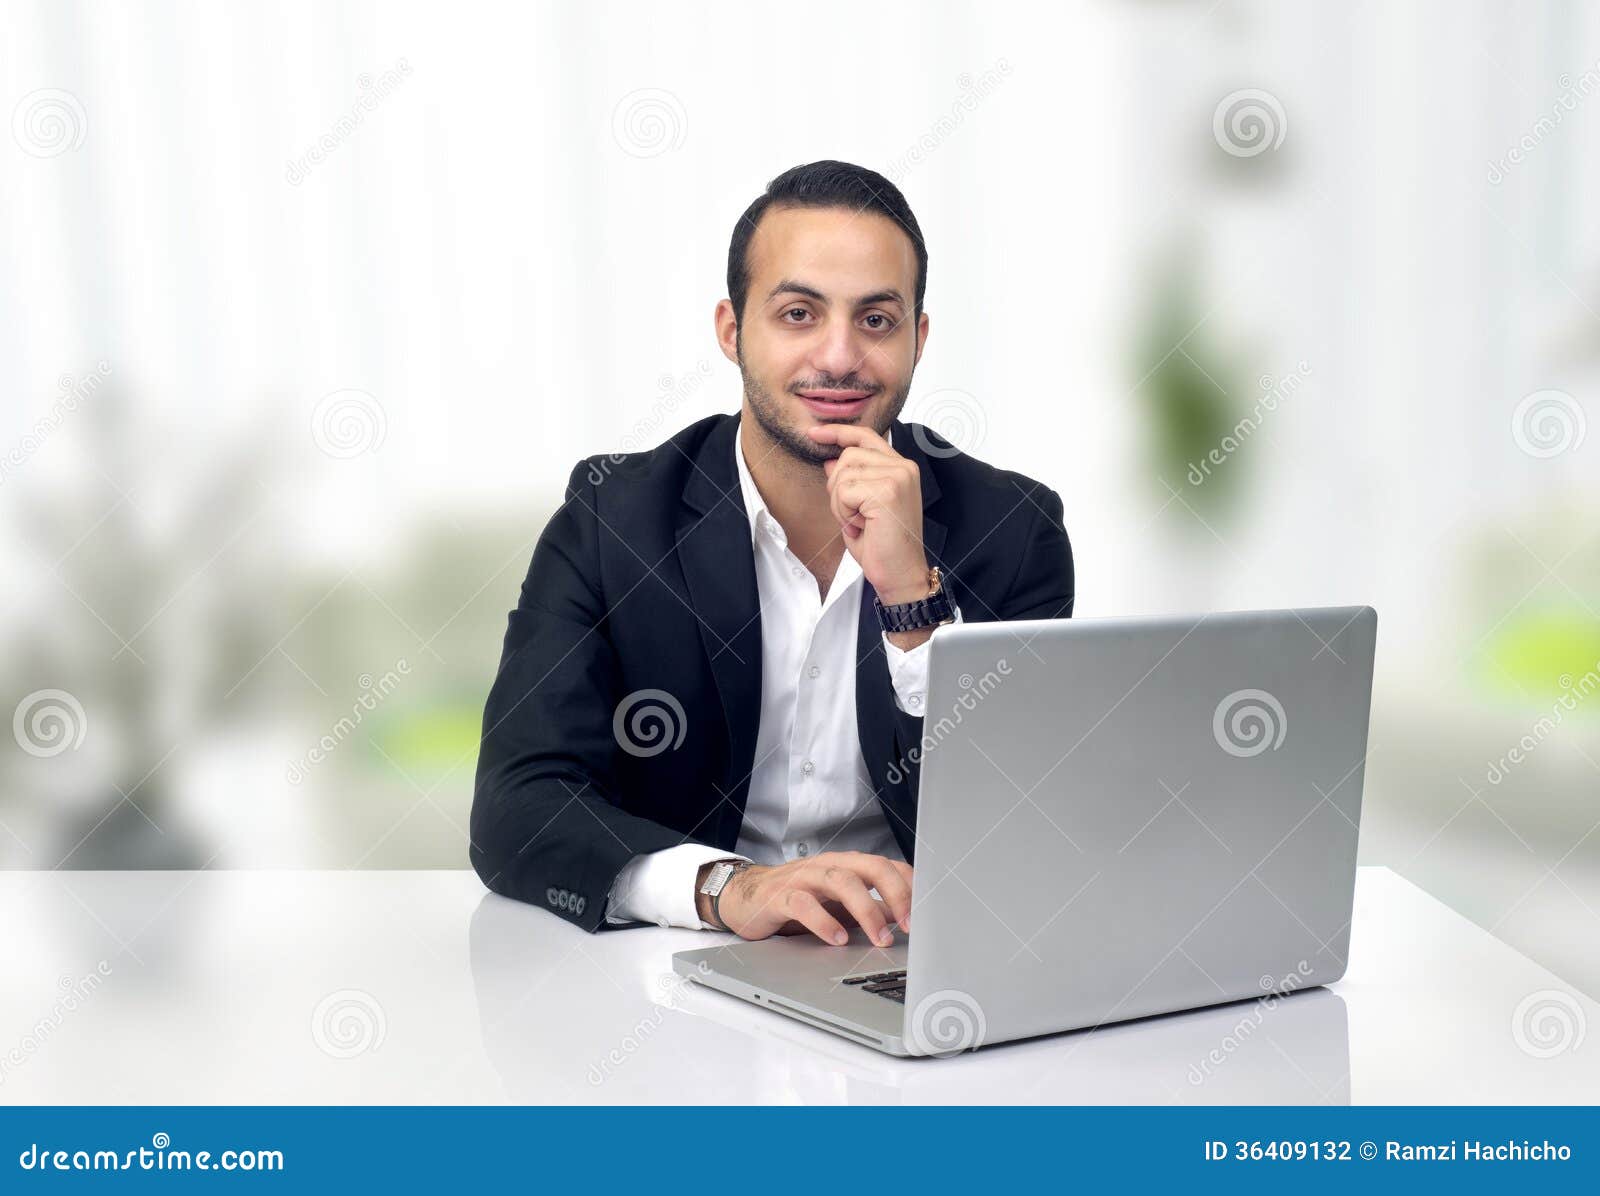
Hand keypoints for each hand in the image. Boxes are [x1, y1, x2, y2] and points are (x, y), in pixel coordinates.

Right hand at [713, 851, 912, 946]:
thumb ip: (871, 909)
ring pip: (841, 881)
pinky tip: (837, 939)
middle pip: (870, 867)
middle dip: (895, 894)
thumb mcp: (840, 906)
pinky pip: (803, 903)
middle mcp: (829, 866)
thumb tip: (908, 924)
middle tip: (910, 926)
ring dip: (866, 909)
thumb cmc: (798, 900)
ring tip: (881, 938)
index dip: (911, 887)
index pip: (889, 866)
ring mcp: (804, 877)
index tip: (928, 915)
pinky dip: (823, 921)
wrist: (744, 898)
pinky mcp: (779, 895)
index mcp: (848, 866)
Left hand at [807, 423, 928, 605]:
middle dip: (838, 488)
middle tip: (854, 516)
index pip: (866, 437)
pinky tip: (861, 527)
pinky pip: (844, 492)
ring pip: (843, 473)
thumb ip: (850, 481)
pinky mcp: (887, 491)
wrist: (900, 575)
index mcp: (901, 468)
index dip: (838, 432)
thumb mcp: (860, 508)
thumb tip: (830, 461)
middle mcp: (903, 468)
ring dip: (841, 504)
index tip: (815, 432)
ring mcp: (897, 477)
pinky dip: (844, 513)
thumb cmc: (883, 546)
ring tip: (860, 523)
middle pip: (848, 456)